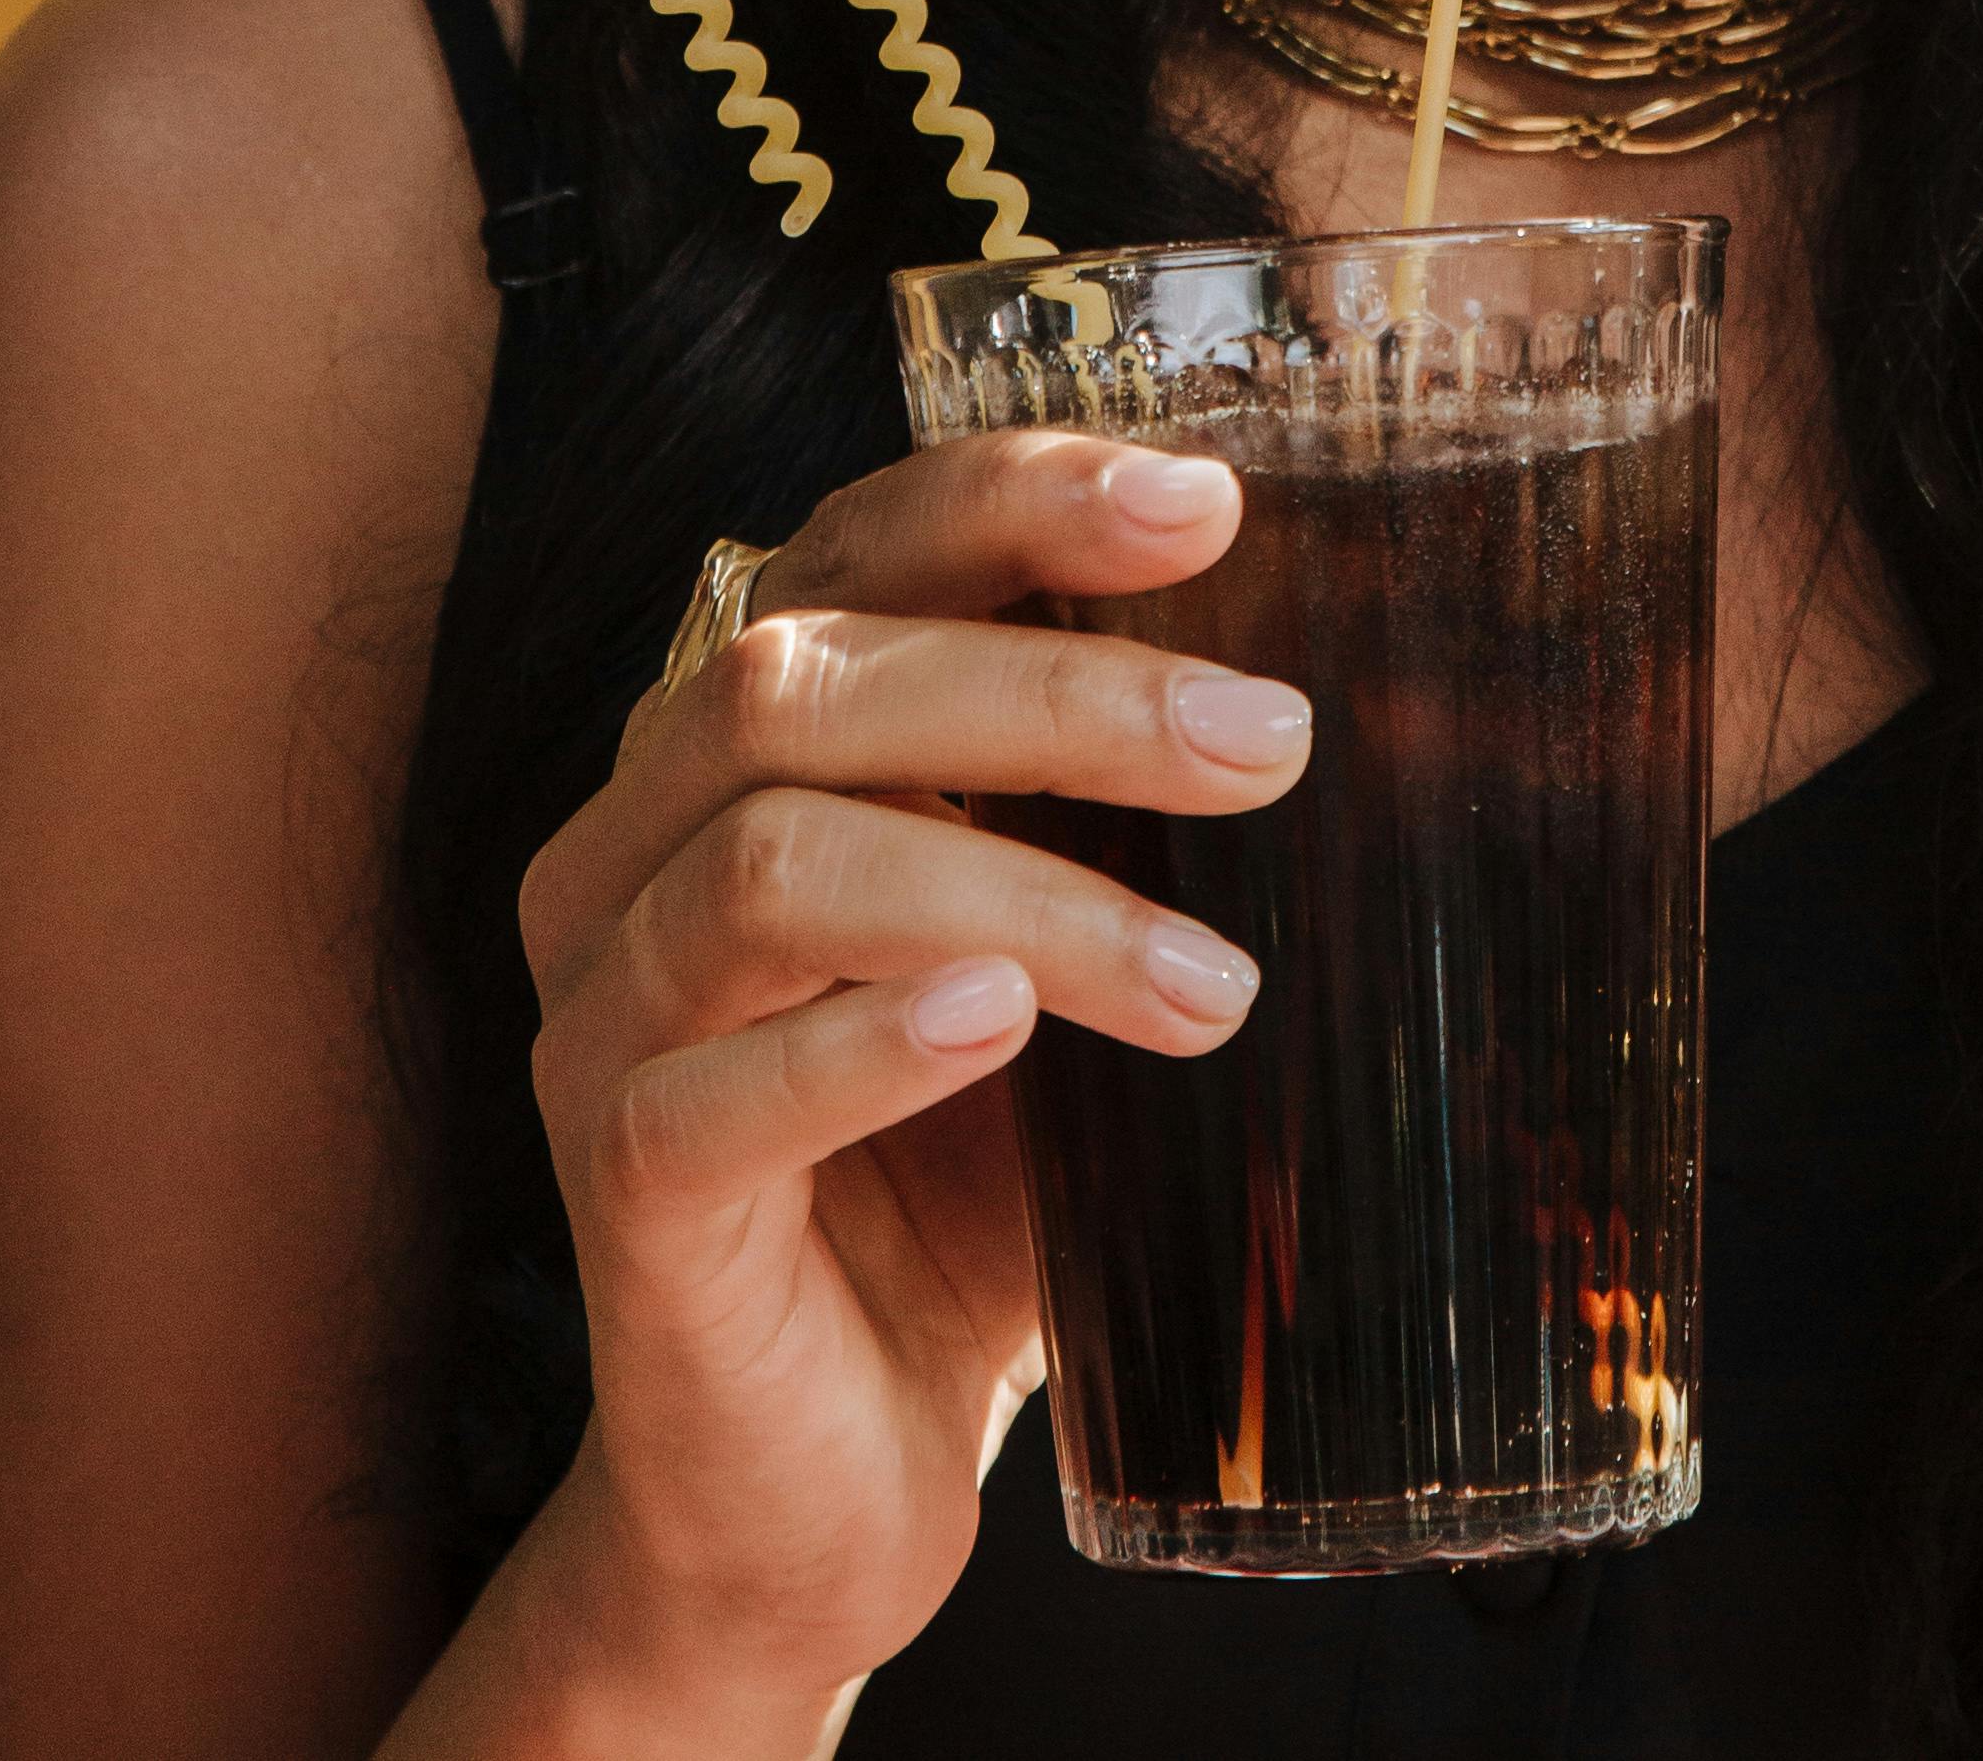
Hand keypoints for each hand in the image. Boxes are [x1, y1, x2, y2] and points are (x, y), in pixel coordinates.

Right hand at [509, 433, 1310, 1716]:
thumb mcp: (1070, 960)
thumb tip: (1380, 686)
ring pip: (771, 861)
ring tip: (1215, 988)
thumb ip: (1136, 818)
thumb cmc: (969, 1188)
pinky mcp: (613, 1194)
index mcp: (737, 746)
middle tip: (1270, 748)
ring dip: (1022, 888)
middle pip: (802, 678)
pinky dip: (866, 1041)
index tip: (1206, 501)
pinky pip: (708, 1092)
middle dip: (1059, 689)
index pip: (852, 545)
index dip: (1016, 498)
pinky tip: (1005, 1026)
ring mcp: (601, 1019)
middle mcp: (632, 847)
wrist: (829, 1483)